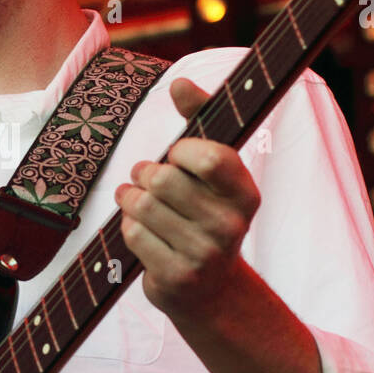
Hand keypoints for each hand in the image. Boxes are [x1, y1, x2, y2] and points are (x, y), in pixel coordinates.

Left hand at [113, 77, 260, 323]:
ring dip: (130, 198)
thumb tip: (180, 82)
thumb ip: (200, 121)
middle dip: (145, 173)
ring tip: (135, 199)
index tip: (178, 156)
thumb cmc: (205, 214)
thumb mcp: (214, 172)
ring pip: (142, 206)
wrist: (212, 290)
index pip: (211, 157)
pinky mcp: (176, 276)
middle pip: (164, 179)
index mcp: (245, 194)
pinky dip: (128, 226)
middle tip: (145, 177)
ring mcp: (204, 255)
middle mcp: (230, 225)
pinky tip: (138, 228)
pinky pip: (132, 234)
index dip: (183, 151)